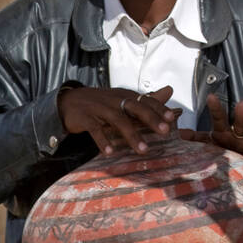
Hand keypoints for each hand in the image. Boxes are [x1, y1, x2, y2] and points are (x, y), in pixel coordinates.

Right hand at [57, 84, 179, 155]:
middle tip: (165, 131)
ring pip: (119, 120)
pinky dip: (103, 141)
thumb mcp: (124, 99)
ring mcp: (100, 108)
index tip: (172, 118)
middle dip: (151, 119)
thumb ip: (147, 100)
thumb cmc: (102, 103)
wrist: (70, 101)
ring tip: (143, 150)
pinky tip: (110, 152)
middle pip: (136, 108)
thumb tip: (170, 91)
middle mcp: (115, 100)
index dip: (159, 108)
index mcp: (126, 96)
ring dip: (132, 135)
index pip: (146, 100)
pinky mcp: (85, 118)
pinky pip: (95, 129)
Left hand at [180, 96, 242, 166]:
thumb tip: (180, 133)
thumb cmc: (222, 154)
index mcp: (223, 132)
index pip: (219, 118)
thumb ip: (196, 139)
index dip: (215, 108)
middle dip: (241, 114)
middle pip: (239, 123)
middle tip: (242, 104)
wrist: (240, 171)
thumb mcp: (207, 146)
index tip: (211, 97)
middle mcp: (237, 137)